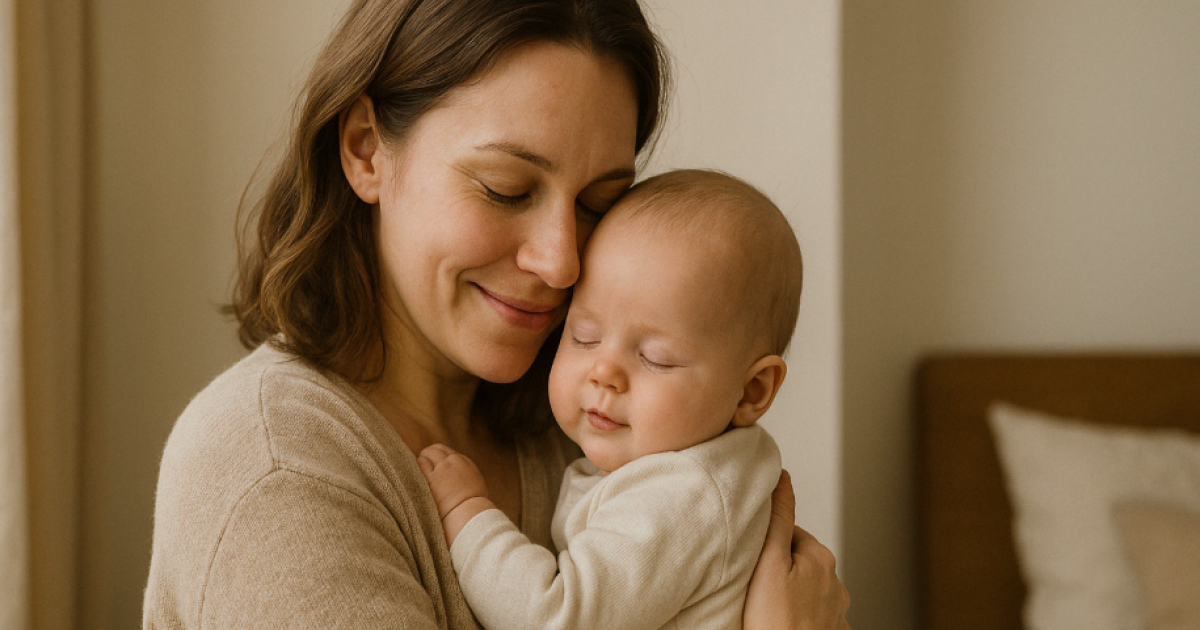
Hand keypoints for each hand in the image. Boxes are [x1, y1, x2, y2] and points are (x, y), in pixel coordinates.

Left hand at [417, 443, 488, 519]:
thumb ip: (465, 474)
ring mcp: (442, 468)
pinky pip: (421, 463)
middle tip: (424, 463)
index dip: (439, 456)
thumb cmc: (473, 505)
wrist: (469, 512)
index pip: (448, 452)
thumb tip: (457, 477)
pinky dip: (418, 465)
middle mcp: (453, 461)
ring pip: (428, 452)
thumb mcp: (474, 483)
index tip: (435, 463)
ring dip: (423, 458)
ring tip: (419, 468)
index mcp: (464, 462)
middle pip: (437, 449)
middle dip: (429, 454)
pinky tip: (415, 471)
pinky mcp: (432, 477)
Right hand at [743, 470, 850, 629]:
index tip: (752, 565)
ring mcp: (838, 611)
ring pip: (806, 589)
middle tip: (756, 589)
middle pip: (798, 562)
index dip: (766, 547)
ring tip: (768, 611)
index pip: (789, 535)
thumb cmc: (772, 624)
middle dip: (780, 570)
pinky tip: (783, 624)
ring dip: (790, 594)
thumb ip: (778, 519)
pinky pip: (813, 615)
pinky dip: (799, 616)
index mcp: (822, 558)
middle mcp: (836, 582)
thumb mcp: (768, 564)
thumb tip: (783, 477)